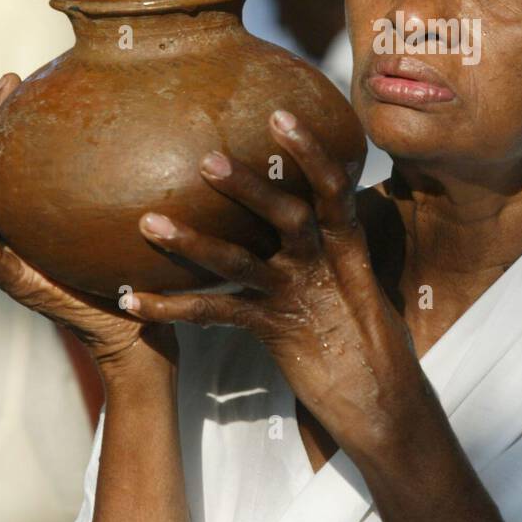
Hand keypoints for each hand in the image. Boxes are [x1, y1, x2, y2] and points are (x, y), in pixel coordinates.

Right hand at [0, 73, 175, 374]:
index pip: (9, 161)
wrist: (138, 343)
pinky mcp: (25, 284)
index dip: (3, 120)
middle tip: (6, 83)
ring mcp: (15, 260)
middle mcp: (17, 237)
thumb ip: (126, 190)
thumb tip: (161, 126)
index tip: (15, 80)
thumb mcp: (127, 227)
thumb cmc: (140, 283)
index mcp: (35, 222)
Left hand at [123, 109, 428, 460]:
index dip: (309, 149)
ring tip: (150, 222)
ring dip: (193, 242)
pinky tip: (135, 301)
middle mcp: (326, 265)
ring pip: (244, 261)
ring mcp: (301, 299)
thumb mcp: (358, 287)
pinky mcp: (279, 335)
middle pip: (288, 213)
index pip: (333, 187)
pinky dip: (173, 306)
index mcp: (347, 247)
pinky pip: (219, 315)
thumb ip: (331, 251)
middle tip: (207, 159)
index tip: (280, 113)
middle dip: (249, 186)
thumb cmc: (370, 344)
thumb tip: (303, 220)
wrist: (387, 407)